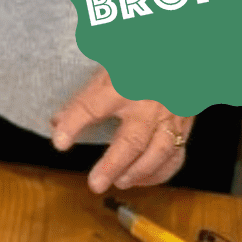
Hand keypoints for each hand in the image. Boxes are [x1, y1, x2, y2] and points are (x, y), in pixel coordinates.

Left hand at [51, 68, 193, 193]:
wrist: (182, 57)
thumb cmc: (139, 63)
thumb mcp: (107, 71)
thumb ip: (84, 98)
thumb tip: (56, 122)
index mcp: (122, 84)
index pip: (92, 106)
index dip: (74, 124)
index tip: (60, 143)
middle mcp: (149, 102)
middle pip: (132, 139)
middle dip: (113, 165)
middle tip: (96, 184)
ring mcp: (170, 115)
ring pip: (160, 150)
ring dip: (139, 172)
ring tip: (119, 183)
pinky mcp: (185, 126)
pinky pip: (175, 155)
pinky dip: (159, 172)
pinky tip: (140, 180)